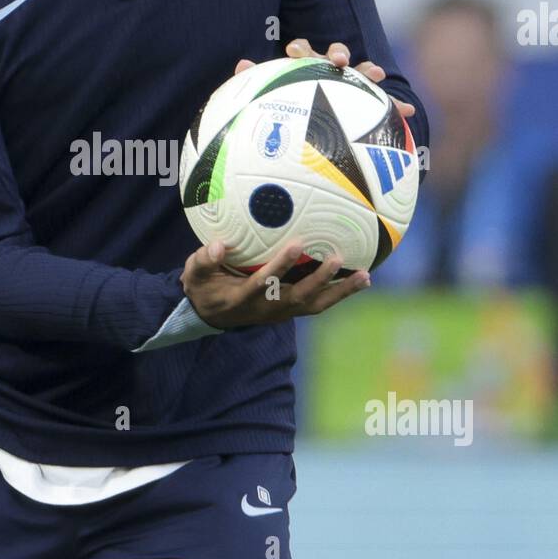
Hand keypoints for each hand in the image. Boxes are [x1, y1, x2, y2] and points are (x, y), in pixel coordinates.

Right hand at [181, 237, 369, 329]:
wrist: (209, 314)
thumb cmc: (203, 286)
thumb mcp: (193, 273)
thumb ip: (204, 259)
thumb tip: (219, 245)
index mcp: (241, 298)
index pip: (264, 283)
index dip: (281, 266)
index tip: (297, 244)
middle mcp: (264, 310)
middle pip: (297, 297)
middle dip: (319, 279)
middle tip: (337, 257)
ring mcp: (279, 313)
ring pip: (313, 306)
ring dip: (339, 292)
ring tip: (364, 276)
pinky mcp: (289, 312)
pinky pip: (318, 305)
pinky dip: (339, 294)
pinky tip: (360, 281)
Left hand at [234, 38, 415, 118]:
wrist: (314, 123)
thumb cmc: (290, 106)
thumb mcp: (273, 94)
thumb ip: (257, 80)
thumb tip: (241, 65)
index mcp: (305, 66)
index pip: (302, 50)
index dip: (300, 49)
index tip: (293, 52)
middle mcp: (328, 69)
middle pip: (336, 55)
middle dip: (338, 54)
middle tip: (338, 60)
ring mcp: (350, 84)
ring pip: (362, 74)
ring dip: (368, 73)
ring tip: (376, 75)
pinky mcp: (369, 102)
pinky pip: (383, 103)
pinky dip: (395, 106)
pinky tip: (407, 111)